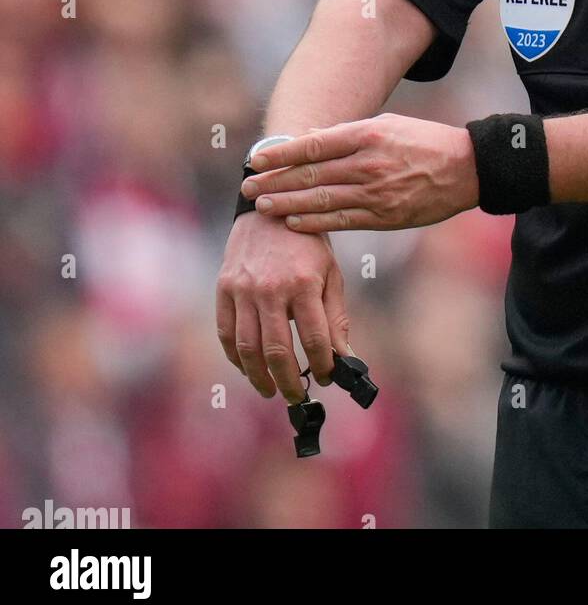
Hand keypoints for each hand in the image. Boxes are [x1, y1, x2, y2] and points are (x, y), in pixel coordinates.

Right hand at [215, 214, 349, 401]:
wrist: (269, 208)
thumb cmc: (306, 243)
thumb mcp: (330, 273)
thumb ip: (336, 316)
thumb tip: (344, 356)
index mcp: (303, 283)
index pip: (314, 339)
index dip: (322, 365)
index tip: (327, 377)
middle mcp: (270, 289)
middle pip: (277, 351)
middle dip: (289, 381)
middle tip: (297, 396)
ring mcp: (243, 290)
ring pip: (248, 348)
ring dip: (260, 377)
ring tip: (271, 390)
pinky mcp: (224, 289)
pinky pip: (226, 333)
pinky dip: (236, 357)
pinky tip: (249, 368)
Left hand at [239, 113, 479, 233]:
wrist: (467, 168)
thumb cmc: (424, 141)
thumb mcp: (387, 124)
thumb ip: (348, 134)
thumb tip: (310, 138)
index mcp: (368, 135)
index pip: (313, 146)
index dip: (280, 155)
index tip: (256, 161)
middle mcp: (368, 163)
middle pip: (311, 174)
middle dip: (274, 182)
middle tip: (246, 188)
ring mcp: (377, 192)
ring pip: (321, 199)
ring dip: (286, 204)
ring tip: (261, 207)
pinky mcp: (385, 216)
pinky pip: (342, 221)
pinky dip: (315, 222)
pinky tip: (293, 222)